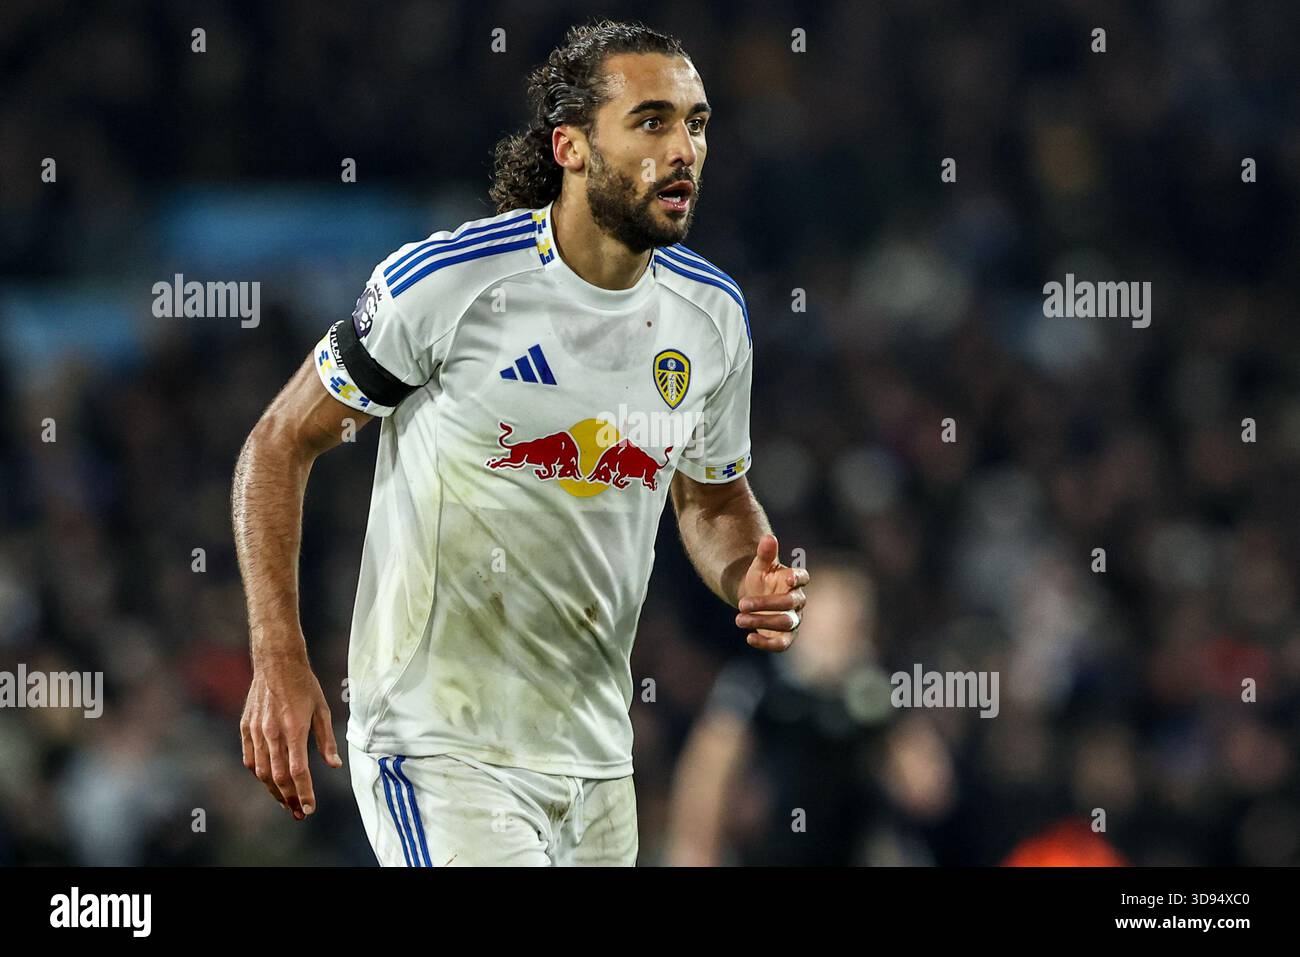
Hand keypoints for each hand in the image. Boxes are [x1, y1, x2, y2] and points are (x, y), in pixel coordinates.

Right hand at [240, 649, 342, 819]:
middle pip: (279, 777)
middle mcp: (272, 733)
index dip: (304, 793)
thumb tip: (334, 764)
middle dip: (290, 799)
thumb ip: (326, 739)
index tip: (310, 809)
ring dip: (274, 791)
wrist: (276, 662)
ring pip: (262, 772)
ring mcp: (256, 732)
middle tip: (299, 813)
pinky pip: (250, 759)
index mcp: (294, 729)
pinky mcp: (245, 728)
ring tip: (286, 802)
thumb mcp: (322, 710)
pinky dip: (259, 774)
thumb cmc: (304, 684)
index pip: (298, 771)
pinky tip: (269, 781)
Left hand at [735, 533, 808, 651]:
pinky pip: (782, 644)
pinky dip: (767, 643)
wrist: (754, 600)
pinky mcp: (786, 637)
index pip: (802, 577)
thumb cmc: (761, 580)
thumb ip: (765, 554)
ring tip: (738, 620)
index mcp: (794, 580)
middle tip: (741, 604)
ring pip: (785, 622)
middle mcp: (797, 601)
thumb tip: (768, 537)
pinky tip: (749, 638)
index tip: (787, 578)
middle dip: (766, 604)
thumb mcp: (760, 566)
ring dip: (762, 621)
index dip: (797, 578)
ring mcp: (794, 620)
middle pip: (789, 603)